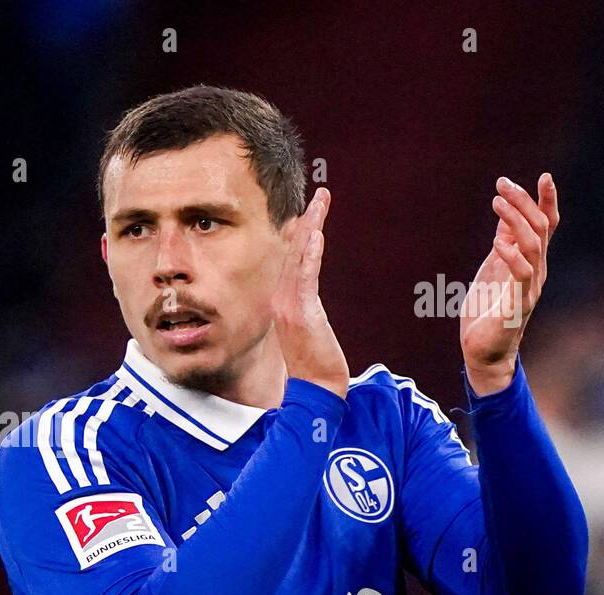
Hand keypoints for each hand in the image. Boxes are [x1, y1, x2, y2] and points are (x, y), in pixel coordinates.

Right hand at [271, 186, 349, 398]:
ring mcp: (288, 306)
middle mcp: (281, 299)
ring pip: (300, 258)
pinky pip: (305, 278)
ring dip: (312, 228)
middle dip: (309, 220)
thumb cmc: (316, 366)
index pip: (294, 260)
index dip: (303, 233)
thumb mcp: (309, 332)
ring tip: (321, 203)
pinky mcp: (301, 313)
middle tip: (322, 195)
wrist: (315, 391)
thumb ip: (306, 313)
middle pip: (296, 252)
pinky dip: (309, 255)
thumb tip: (308, 305)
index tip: (311, 211)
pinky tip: (316, 234)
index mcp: (283, 302)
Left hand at [460, 173, 559, 394]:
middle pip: (540, 227)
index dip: (547, 200)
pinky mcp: (517, 303)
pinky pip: (521, 274)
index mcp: (531, 261)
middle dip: (524, 202)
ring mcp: (529, 286)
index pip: (547, 225)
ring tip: (497, 202)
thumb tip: (506, 216)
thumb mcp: (493, 268)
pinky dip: (511, 254)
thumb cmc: (487, 311)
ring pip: (533, 244)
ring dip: (515, 220)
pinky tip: (497, 242)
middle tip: (502, 183)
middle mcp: (536, 270)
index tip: (543, 176)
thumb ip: (503, 243)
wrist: (482, 352)